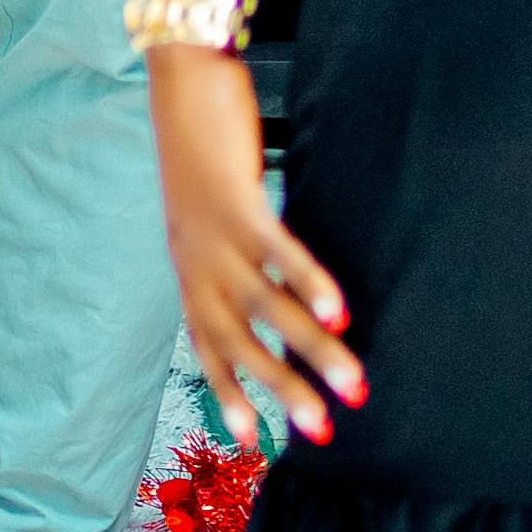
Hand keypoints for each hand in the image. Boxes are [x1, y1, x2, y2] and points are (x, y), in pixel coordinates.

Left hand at [151, 47, 365, 448]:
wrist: (178, 89)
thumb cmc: (202, 155)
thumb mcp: (210, 218)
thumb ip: (233, 256)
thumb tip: (270, 291)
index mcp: (192, 273)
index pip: (209, 348)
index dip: (229, 394)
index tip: (254, 443)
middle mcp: (199, 265)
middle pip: (240, 342)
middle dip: (283, 390)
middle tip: (323, 433)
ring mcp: (216, 237)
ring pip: (265, 308)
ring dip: (311, 351)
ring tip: (353, 385)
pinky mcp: (239, 203)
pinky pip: (278, 253)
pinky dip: (308, 284)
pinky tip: (338, 313)